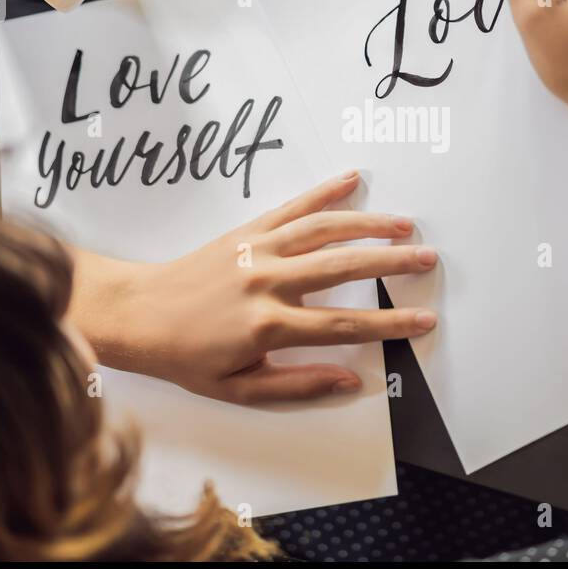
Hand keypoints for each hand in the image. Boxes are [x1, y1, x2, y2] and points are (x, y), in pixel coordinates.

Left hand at [67, 171, 437, 403]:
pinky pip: (292, 208)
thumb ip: (298, 384)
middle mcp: (267, 281)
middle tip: (428, 258)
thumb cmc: (188, 357)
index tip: (422, 319)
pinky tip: (352, 180)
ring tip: (404, 224)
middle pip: (343, 267)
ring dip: (368, 224)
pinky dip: (323, 192)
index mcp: (268, 325)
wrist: (139, 314)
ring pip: (324, 230)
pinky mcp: (247, 231)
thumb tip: (350, 379)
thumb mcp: (240, 388)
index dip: (389, 323)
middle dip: (391, 262)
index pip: (344, 326)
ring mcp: (258, 250)